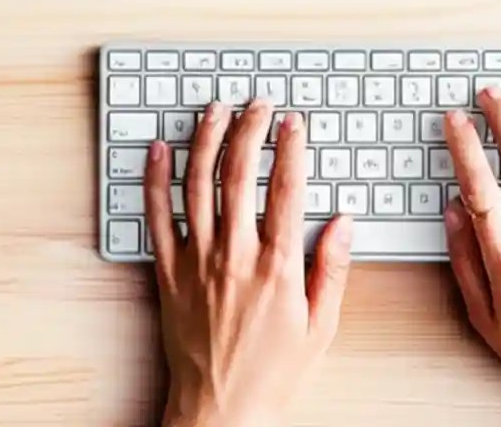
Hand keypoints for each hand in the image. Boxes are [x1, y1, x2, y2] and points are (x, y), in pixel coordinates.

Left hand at [144, 100, 353, 426]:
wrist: (219, 413)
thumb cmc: (271, 376)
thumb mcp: (321, 327)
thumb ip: (333, 269)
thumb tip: (344, 223)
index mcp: (277, 267)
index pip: (287, 190)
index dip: (292, 148)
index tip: (293, 123)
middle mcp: (235, 256)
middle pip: (240, 175)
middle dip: (250, 130)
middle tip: (258, 105)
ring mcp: (197, 262)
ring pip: (198, 185)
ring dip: (206, 141)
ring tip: (215, 111)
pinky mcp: (168, 273)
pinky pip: (157, 217)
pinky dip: (156, 179)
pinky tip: (159, 150)